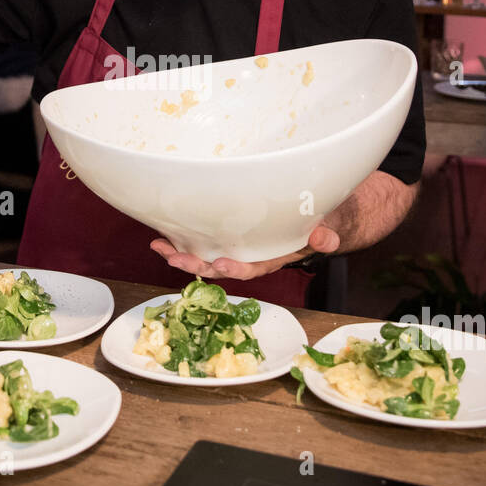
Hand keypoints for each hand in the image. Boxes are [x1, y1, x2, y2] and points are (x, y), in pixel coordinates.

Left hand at [150, 221, 340, 280]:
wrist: (315, 217)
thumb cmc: (318, 224)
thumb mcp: (325, 229)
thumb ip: (324, 237)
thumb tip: (325, 239)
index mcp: (271, 259)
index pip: (252, 268)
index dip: (236, 269)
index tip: (220, 263)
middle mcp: (249, 256)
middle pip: (219, 266)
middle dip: (196, 264)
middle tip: (175, 258)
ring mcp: (236, 246)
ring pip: (205, 255)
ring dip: (181, 254)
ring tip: (160, 247)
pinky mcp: (226, 235)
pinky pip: (201, 241)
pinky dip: (181, 240)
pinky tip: (163, 236)